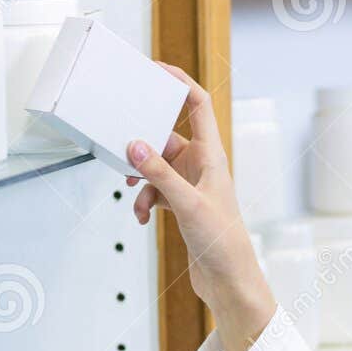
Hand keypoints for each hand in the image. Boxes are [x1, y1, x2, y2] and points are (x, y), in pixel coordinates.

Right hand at [125, 64, 275, 350]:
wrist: (229, 281)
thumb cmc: (223, 243)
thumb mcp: (186, 204)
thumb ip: (158, 173)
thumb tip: (134, 144)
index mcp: (211, 156)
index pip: (197, 104)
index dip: (178, 82)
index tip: (154, 69)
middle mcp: (202, 166)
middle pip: (167, 135)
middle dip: (144, 140)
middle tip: (122, 138)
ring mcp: (192, 186)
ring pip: (157, 166)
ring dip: (141, 176)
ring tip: (131, 188)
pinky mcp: (184, 205)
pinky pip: (156, 191)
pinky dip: (144, 201)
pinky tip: (141, 217)